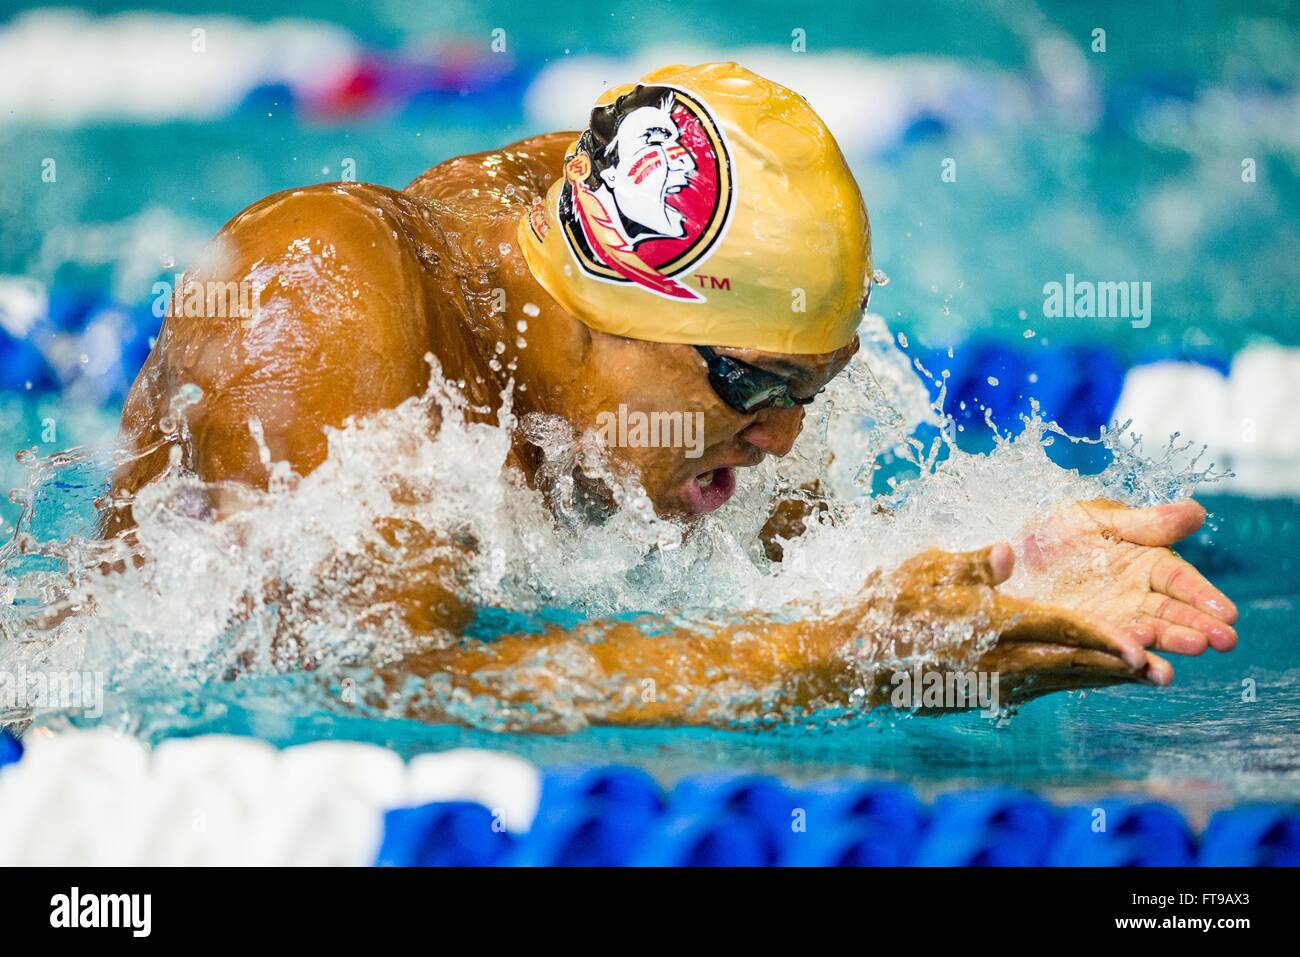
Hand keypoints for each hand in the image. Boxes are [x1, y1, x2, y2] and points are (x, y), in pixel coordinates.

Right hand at [879, 543, 1169, 705]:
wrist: (847, 661)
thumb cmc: (883, 607)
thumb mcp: (922, 571)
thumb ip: (970, 564)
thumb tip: (1008, 552)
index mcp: (987, 623)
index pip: (1057, 631)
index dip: (1102, 640)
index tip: (1140, 647)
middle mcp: (995, 659)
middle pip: (1068, 665)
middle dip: (1115, 668)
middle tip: (1160, 672)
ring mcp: (986, 682)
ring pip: (1054, 681)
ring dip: (1097, 679)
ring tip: (1137, 677)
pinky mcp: (978, 694)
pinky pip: (1033, 688)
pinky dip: (1064, 682)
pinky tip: (1079, 677)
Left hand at [1009, 498, 1237, 658]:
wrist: (1012, 550)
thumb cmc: (1061, 527)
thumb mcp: (1099, 518)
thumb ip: (1145, 523)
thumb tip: (1196, 512)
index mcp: (1148, 563)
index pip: (1182, 582)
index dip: (1204, 597)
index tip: (1227, 614)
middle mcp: (1138, 597)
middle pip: (1172, 615)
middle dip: (1197, 629)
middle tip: (1221, 642)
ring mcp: (1116, 621)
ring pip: (1148, 637)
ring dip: (1167, 649)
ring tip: (1183, 660)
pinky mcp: (1090, 639)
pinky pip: (1113, 654)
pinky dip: (1130, 665)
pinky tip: (1148, 674)